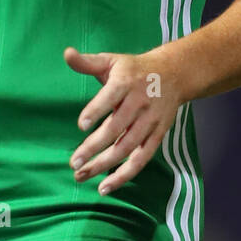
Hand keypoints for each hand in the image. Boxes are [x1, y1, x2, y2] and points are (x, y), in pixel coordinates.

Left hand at [64, 46, 181, 194]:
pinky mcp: (157, 135)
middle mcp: (140, 103)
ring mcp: (150, 121)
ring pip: (128, 147)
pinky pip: (141, 159)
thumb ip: (87, 62)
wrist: (174, 74)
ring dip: (105, 165)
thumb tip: (66, 53)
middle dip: (95, 147)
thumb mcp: (112, 60)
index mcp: (126, 82)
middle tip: (74, 162)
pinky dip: (125, 174)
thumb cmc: (133, 69)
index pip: (111, 97)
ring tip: (82, 175)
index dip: (97, 110)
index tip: (81, 125)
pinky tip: (105, 186)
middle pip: (117, 128)